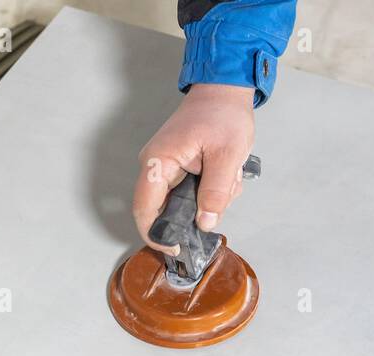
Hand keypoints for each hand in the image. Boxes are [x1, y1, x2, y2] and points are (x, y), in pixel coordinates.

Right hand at [132, 83, 255, 251]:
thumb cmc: (222, 113)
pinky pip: (191, 193)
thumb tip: (205, 223)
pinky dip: (211, 191)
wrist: (225, 89)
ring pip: (183, 204)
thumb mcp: (227, 155)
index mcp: (158, 161)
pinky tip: (226, 175)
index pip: (144, 209)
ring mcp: (166, 168)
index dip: (157, 235)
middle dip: (197, 213)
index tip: (177, 249)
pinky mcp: (179, 169)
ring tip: (229, 177)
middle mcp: (155, 167)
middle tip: (223, 196)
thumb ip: (215, 193)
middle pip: (166, 210)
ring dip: (209, 200)